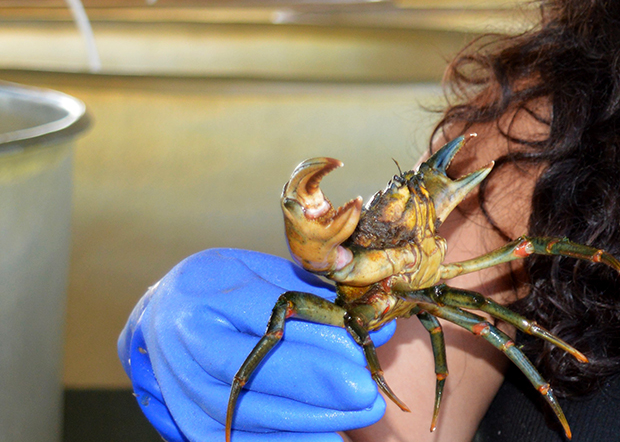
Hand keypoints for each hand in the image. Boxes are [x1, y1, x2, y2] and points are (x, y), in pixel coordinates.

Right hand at [118, 248, 395, 440]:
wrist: (162, 316)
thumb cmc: (225, 288)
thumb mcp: (267, 274)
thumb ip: (320, 298)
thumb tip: (378, 326)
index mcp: (207, 290)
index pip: (268, 323)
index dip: (317, 347)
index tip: (361, 362)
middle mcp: (186, 341)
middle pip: (256, 374)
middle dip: (318, 389)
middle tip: (367, 397)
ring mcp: (181, 387)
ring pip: (249, 414)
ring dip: (309, 421)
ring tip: (358, 416)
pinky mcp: (187, 423)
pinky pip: (240, 441)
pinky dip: (287, 440)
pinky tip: (326, 437)